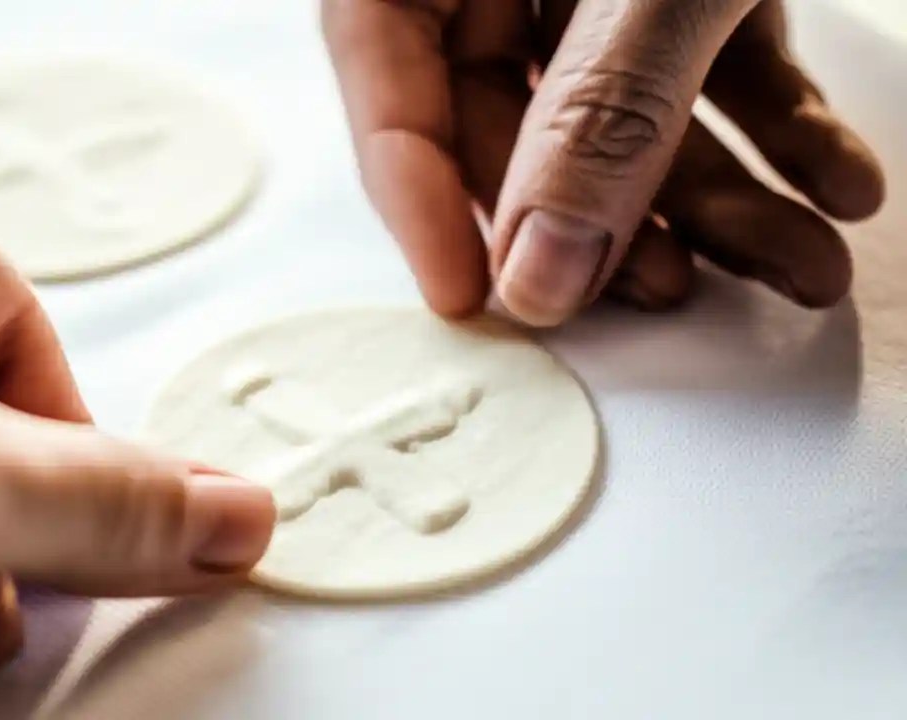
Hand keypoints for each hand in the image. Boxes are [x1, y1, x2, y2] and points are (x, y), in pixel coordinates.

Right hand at [324, 0, 884, 324]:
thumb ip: (600, 113)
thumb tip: (540, 276)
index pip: (383, 63)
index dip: (416, 191)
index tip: (466, 296)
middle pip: (507, 107)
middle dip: (600, 213)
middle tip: (656, 293)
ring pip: (617, 106)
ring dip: (715, 195)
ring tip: (798, 263)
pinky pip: (708, 63)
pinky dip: (774, 125)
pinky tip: (836, 182)